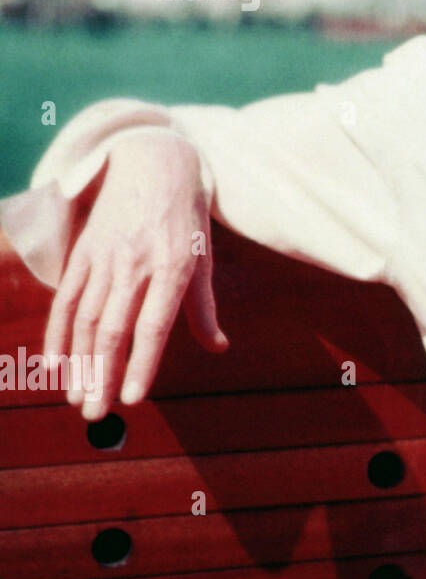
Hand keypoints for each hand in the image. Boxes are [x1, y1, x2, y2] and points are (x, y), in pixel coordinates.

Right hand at [43, 134, 228, 419]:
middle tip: (96, 414)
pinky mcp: (83, 252)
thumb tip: (218, 348)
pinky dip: (58, 332)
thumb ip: (204, 308)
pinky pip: (66, 298)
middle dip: (102, 375)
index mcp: (173, 268)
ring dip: (78, 363)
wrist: (153, 164)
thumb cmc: (186, 219)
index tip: (133, 398)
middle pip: (113, 330)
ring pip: (85, 319)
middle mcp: (136, 265)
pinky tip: (55, 363)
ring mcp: (105, 258)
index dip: (141, 363)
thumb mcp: (204, 258)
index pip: (153, 326)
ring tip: (78, 398)